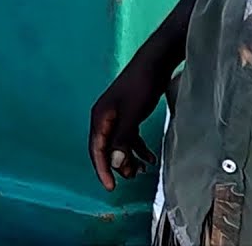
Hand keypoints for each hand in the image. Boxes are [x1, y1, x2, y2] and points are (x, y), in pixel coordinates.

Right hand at [88, 54, 166, 190]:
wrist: (154, 64)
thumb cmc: (141, 86)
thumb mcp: (132, 114)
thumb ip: (122, 139)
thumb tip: (114, 163)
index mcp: (100, 117)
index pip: (97, 149)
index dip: (102, 169)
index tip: (111, 187)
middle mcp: (105, 118)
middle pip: (106, 148)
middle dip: (117, 165)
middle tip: (132, 176)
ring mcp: (116, 116)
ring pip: (118, 144)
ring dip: (128, 158)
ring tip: (141, 170)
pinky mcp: (128, 114)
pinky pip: (128, 137)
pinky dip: (137, 148)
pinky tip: (149, 157)